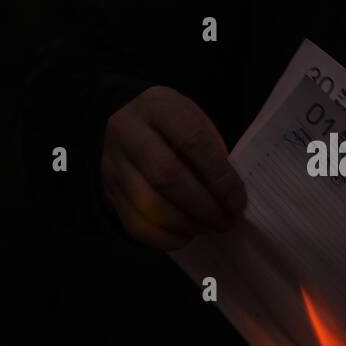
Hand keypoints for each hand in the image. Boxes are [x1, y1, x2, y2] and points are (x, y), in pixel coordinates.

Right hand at [100, 86, 246, 248]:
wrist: (119, 121)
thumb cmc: (169, 124)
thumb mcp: (192, 119)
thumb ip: (211, 150)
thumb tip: (230, 196)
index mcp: (157, 107)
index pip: (192, 141)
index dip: (219, 176)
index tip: (237, 201)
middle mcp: (127, 132)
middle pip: (166, 176)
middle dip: (202, 206)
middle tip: (225, 221)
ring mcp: (112, 164)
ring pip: (148, 205)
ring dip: (186, 225)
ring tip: (208, 228)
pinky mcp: (107, 192)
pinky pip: (135, 225)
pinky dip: (165, 238)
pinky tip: (185, 235)